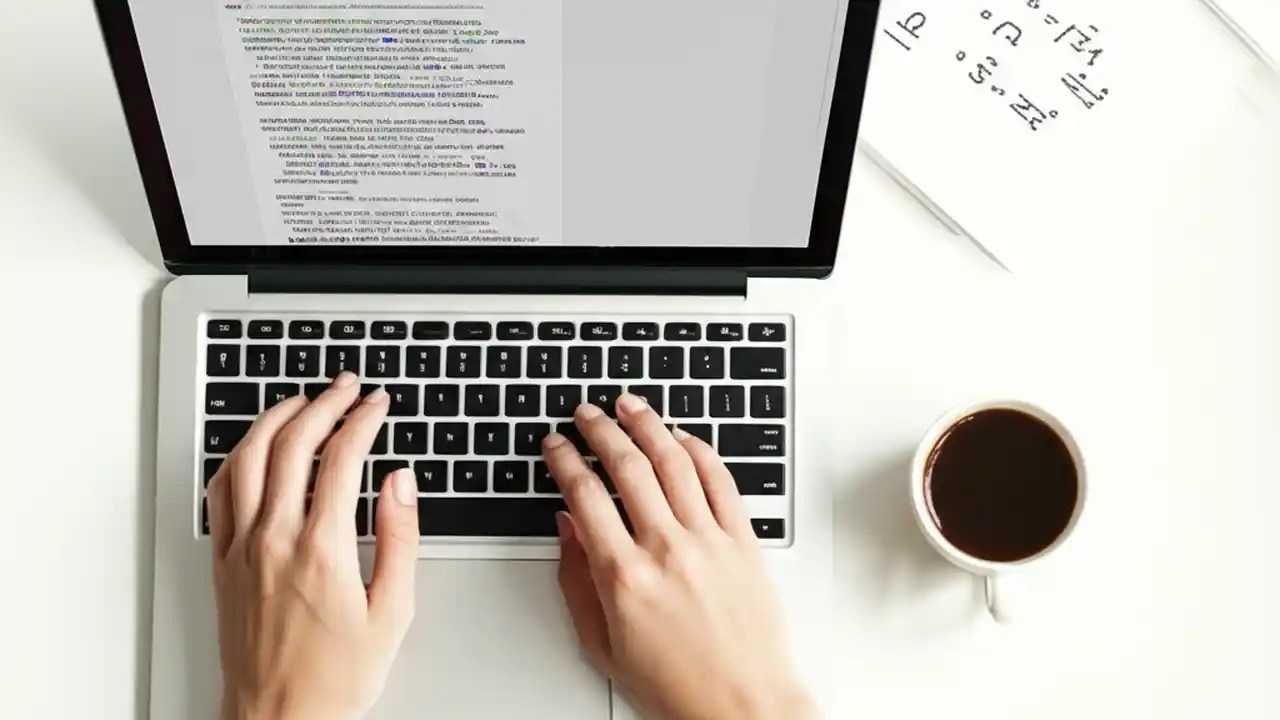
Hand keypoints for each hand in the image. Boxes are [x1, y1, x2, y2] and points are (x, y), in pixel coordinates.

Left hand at [205, 372, 419, 719]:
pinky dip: (239, 456)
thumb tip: (400, 483)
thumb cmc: (336, 678)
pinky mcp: (223, 563)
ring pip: (249, 458)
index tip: (378, 404)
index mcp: (322, 549)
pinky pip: (221, 492)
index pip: (341, 458)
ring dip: (277, 418)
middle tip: (347, 386)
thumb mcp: (392, 612)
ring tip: (302, 400)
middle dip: (324, 403)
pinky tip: (256, 447)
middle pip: (294, 444)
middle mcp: (274, 540)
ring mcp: (242, 549)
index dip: (363, 420)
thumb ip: (399, 539)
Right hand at [543, 394, 819, 719]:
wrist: (742, 705)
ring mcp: (709, 541)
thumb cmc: (675, 685)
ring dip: (647, 424)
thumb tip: (567, 529)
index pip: (584, 496)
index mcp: (624, 576)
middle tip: (586, 414)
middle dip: (599, 430)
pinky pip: (721, 480)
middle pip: (626, 466)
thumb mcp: (602, 643)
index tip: (555, 446)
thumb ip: (576, 581)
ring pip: (674, 461)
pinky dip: (699, 451)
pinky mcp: (744, 542)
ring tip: (630, 406)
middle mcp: (666, 549)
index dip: (564, 461)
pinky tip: (682, 437)